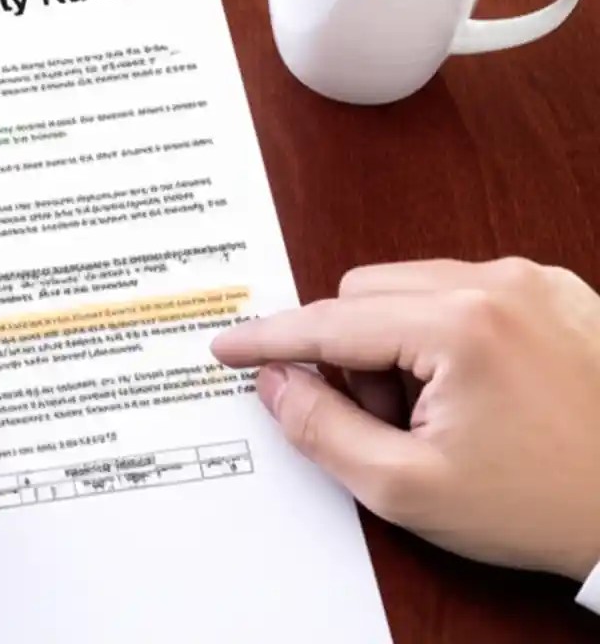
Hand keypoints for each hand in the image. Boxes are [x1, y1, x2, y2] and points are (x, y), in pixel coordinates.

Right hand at [212, 257, 599, 580]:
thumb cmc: (540, 504)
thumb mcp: (406, 486)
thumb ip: (321, 429)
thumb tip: (275, 382)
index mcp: (458, 326)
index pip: (329, 322)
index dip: (268, 339)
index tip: (226, 347)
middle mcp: (497, 284)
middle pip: (364, 293)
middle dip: (350, 353)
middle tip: (381, 418)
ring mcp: (534, 282)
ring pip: (411, 288)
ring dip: (395, 342)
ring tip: (436, 409)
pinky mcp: (559, 291)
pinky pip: (464, 290)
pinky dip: (442, 331)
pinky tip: (472, 387)